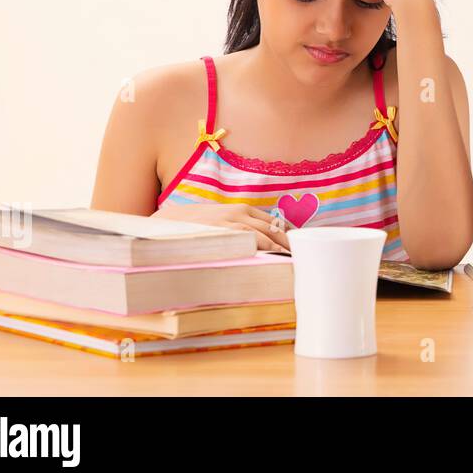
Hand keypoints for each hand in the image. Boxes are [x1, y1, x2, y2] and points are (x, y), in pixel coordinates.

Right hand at [153, 203, 290, 251]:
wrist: (168, 220)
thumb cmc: (196, 224)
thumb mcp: (221, 220)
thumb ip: (240, 227)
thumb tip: (261, 243)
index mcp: (242, 210)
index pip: (275, 222)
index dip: (289, 235)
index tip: (300, 247)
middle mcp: (241, 214)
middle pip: (276, 229)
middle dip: (291, 244)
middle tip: (304, 257)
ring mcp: (232, 224)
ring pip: (266, 237)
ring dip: (282, 249)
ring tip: (295, 262)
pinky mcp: (224, 234)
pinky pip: (250, 243)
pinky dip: (264, 250)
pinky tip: (274, 260)